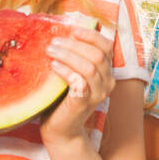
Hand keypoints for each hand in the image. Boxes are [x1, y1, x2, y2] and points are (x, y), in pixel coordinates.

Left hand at [40, 22, 115, 147]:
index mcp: (107, 72)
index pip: (107, 47)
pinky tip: (54, 66)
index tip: (73, 30)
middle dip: (74, 45)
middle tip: (54, 42)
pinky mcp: (85, 103)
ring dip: (68, 55)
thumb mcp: (73, 73)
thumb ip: (75, 57)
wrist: (61, 129)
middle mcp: (107, 82)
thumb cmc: (63, 98)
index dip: (91, 35)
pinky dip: (66, 71)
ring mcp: (98, 94)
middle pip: (97, 55)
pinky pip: (79, 82)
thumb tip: (62, 33)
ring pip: (90, 67)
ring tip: (50, 51)